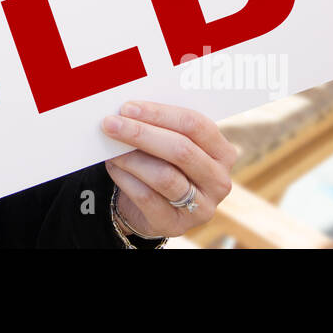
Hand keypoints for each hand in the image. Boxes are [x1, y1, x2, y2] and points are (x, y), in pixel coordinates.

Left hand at [101, 101, 237, 239]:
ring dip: (131, 158)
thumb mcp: (169, 143)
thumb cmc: (162, 163)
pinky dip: (125, 178)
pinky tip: (113, 166)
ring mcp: (201, 207)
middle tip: (111, 124)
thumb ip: (159, 127)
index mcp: (222, 152)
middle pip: (181, 150)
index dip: (159, 114)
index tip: (128, 107)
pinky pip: (146, 197)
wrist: (153, 207)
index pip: (195, 125)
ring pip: (163, 176)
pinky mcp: (176, 225)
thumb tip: (128, 111)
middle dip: (141, 133)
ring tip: (110, 147)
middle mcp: (219, 181)